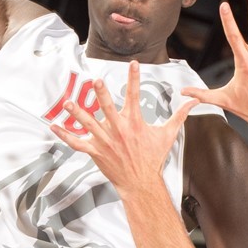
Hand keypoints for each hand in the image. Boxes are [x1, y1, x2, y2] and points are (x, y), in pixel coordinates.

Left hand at [53, 60, 198, 196]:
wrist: (141, 183)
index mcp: (135, 123)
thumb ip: (179, 116)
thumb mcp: (168, 135)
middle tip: (96, 81)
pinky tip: (54, 126)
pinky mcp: (95, 152)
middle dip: (101, 94)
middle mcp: (119, 130)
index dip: (134, 78)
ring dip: (77, 113)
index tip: (133, 63)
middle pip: (108, 108)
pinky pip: (77, 143)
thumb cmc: (153, 159)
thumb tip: (193, 102)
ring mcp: (105, 141)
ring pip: (88, 124)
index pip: (134, 95)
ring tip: (68, 102)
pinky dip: (64, 135)